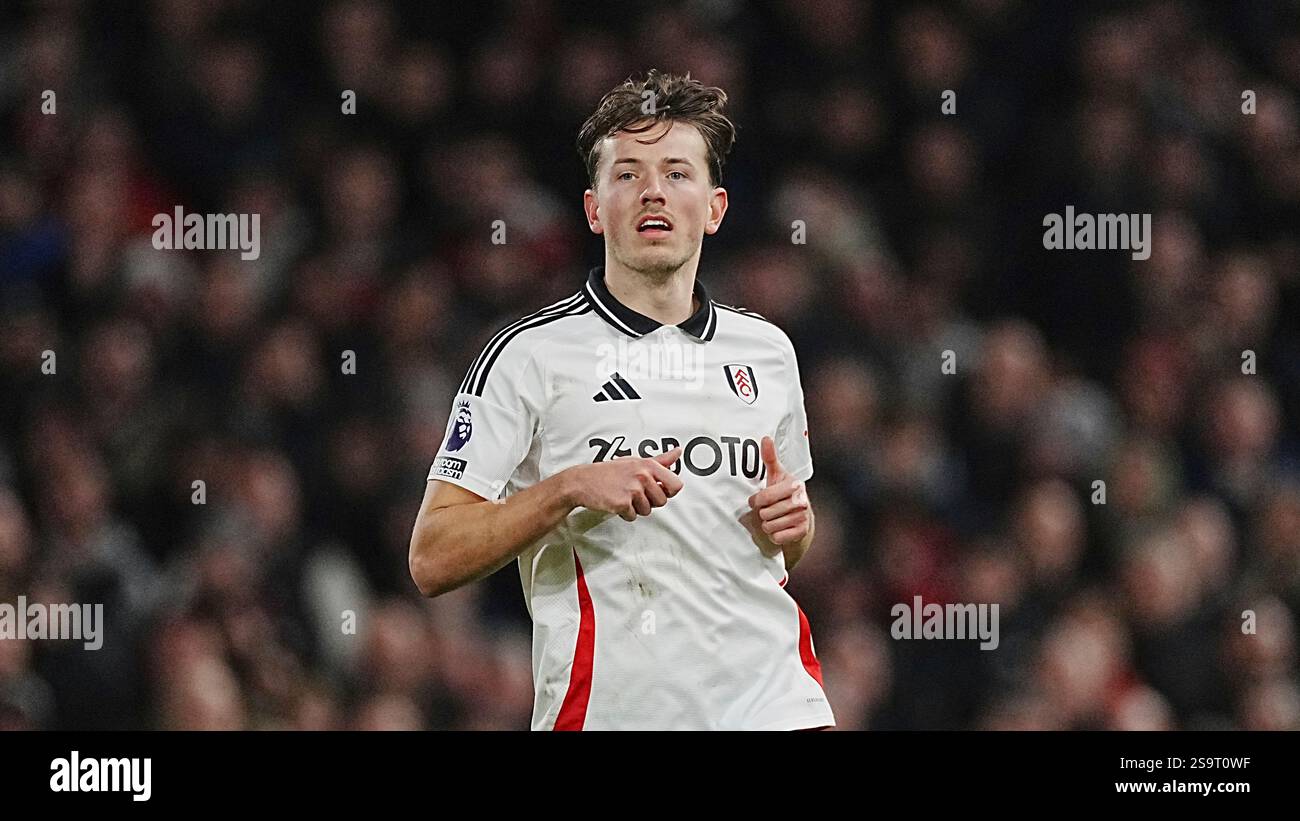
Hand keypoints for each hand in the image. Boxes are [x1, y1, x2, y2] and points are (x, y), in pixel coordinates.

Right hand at [564, 448, 683, 521]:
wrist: (582, 482)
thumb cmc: (608, 472)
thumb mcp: (636, 461)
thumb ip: (660, 460)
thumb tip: (677, 452)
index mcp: (648, 465)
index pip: (676, 485)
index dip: (669, 491)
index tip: (659, 490)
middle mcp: (642, 476)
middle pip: (662, 501)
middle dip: (649, 501)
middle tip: (635, 493)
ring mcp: (632, 490)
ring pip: (647, 510)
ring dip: (636, 508)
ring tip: (624, 496)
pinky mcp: (623, 503)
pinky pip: (633, 516)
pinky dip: (625, 513)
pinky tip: (616, 502)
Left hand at [747, 436, 809, 544]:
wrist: (801, 516)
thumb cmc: (784, 493)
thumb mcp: (776, 475)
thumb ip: (770, 458)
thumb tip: (766, 438)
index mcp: (794, 485)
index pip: (764, 498)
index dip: (755, 501)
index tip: (756, 501)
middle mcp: (801, 501)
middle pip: (765, 514)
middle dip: (763, 514)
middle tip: (768, 510)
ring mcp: (803, 517)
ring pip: (770, 526)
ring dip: (767, 525)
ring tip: (773, 518)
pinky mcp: (802, 532)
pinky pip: (777, 537)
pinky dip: (775, 535)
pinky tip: (780, 528)